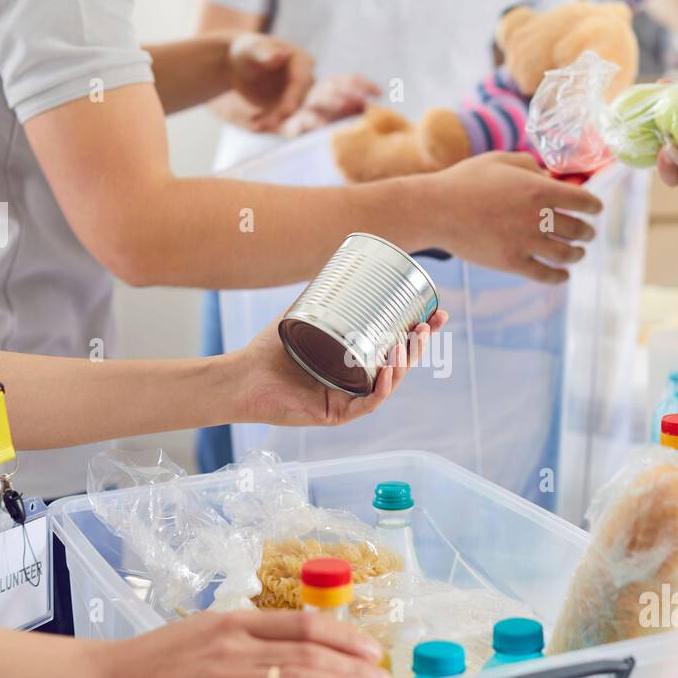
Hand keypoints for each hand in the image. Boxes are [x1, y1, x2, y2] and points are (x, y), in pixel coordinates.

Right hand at [89, 610, 390, 677]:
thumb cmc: (155, 661)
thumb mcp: (206, 635)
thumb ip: (247, 641)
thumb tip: (291, 653)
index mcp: (237, 622)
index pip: (303, 624)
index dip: (343, 636)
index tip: (371, 649)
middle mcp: (236, 643)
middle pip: (308, 651)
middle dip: (352, 665)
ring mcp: (224, 675)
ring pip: (294, 677)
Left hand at [228, 33, 314, 132]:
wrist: (238, 66)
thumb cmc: (245, 51)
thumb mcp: (250, 48)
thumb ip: (264, 52)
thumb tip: (280, 54)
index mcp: (302, 62)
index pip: (303, 81)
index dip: (295, 96)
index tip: (288, 110)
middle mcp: (306, 81)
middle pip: (300, 102)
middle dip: (285, 115)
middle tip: (270, 125)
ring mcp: (299, 97)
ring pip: (292, 116)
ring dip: (275, 122)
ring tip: (255, 125)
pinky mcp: (288, 110)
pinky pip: (282, 122)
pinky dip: (269, 125)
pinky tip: (255, 124)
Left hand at [229, 309, 448, 426]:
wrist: (242, 376)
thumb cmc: (268, 350)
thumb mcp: (302, 316)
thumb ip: (320, 296)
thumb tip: (341, 263)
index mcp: (354, 361)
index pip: (394, 345)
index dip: (418, 332)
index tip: (436, 313)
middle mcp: (355, 381)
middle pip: (398, 365)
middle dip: (419, 345)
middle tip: (429, 324)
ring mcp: (348, 399)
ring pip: (387, 384)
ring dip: (404, 364)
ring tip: (409, 342)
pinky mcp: (335, 414)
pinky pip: (366, 403)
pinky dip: (380, 389)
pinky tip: (388, 373)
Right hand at [280, 74, 381, 137]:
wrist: (295, 140)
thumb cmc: (326, 128)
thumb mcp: (345, 118)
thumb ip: (358, 112)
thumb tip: (377, 113)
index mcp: (331, 88)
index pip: (350, 80)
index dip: (365, 84)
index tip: (380, 93)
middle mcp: (317, 93)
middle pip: (333, 85)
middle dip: (349, 91)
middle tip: (363, 100)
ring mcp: (304, 108)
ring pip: (317, 98)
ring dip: (332, 100)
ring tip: (345, 106)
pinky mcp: (294, 124)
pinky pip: (302, 120)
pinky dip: (313, 121)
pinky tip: (324, 126)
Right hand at [427, 152, 603, 283]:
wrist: (436, 210)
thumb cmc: (465, 180)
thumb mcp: (500, 160)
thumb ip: (530, 166)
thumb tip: (549, 177)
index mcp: (539, 189)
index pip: (584, 201)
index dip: (594, 207)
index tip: (596, 210)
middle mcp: (538, 217)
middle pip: (579, 230)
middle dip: (587, 232)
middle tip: (587, 233)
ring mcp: (526, 243)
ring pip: (567, 254)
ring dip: (577, 254)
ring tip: (577, 253)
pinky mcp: (512, 263)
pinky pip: (545, 275)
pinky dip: (559, 276)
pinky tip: (562, 274)